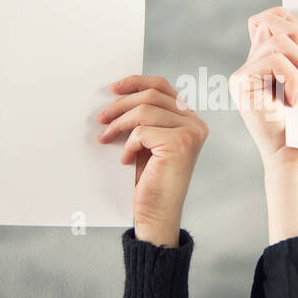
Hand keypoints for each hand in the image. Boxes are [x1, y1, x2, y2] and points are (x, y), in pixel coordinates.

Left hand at [97, 75, 207, 247]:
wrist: (157, 214)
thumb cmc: (152, 180)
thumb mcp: (150, 142)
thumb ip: (147, 117)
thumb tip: (121, 93)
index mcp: (192, 120)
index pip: (163, 87)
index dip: (136, 83)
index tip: (114, 88)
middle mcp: (196, 124)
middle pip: (152, 95)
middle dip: (121, 105)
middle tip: (101, 118)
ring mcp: (189, 133)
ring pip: (144, 111)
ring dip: (118, 124)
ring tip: (106, 137)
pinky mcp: (178, 144)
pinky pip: (141, 132)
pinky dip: (127, 145)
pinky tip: (126, 160)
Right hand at [229, 7, 297, 242]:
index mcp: (267, 61)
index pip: (268, 18)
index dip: (287, 17)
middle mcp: (251, 64)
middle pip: (271, 20)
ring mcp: (243, 73)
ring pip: (277, 41)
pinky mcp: (241, 83)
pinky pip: (273, 59)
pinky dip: (292, 76)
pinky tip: (294, 99)